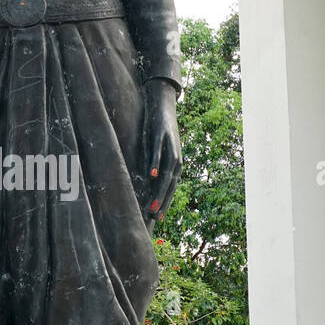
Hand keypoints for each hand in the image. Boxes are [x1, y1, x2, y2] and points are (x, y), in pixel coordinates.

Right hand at [141, 79, 181, 223]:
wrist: (163, 108)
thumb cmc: (159, 135)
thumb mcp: (159, 154)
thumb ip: (156, 168)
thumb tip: (149, 185)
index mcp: (176, 164)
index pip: (171, 187)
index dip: (165, 201)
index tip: (159, 216)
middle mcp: (176, 158)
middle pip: (170, 183)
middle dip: (163, 200)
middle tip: (155, 215)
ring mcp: (169, 148)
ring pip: (165, 172)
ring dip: (160, 189)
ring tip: (153, 203)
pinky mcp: (160, 137)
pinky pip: (158, 154)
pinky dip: (155, 165)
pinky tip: (151, 175)